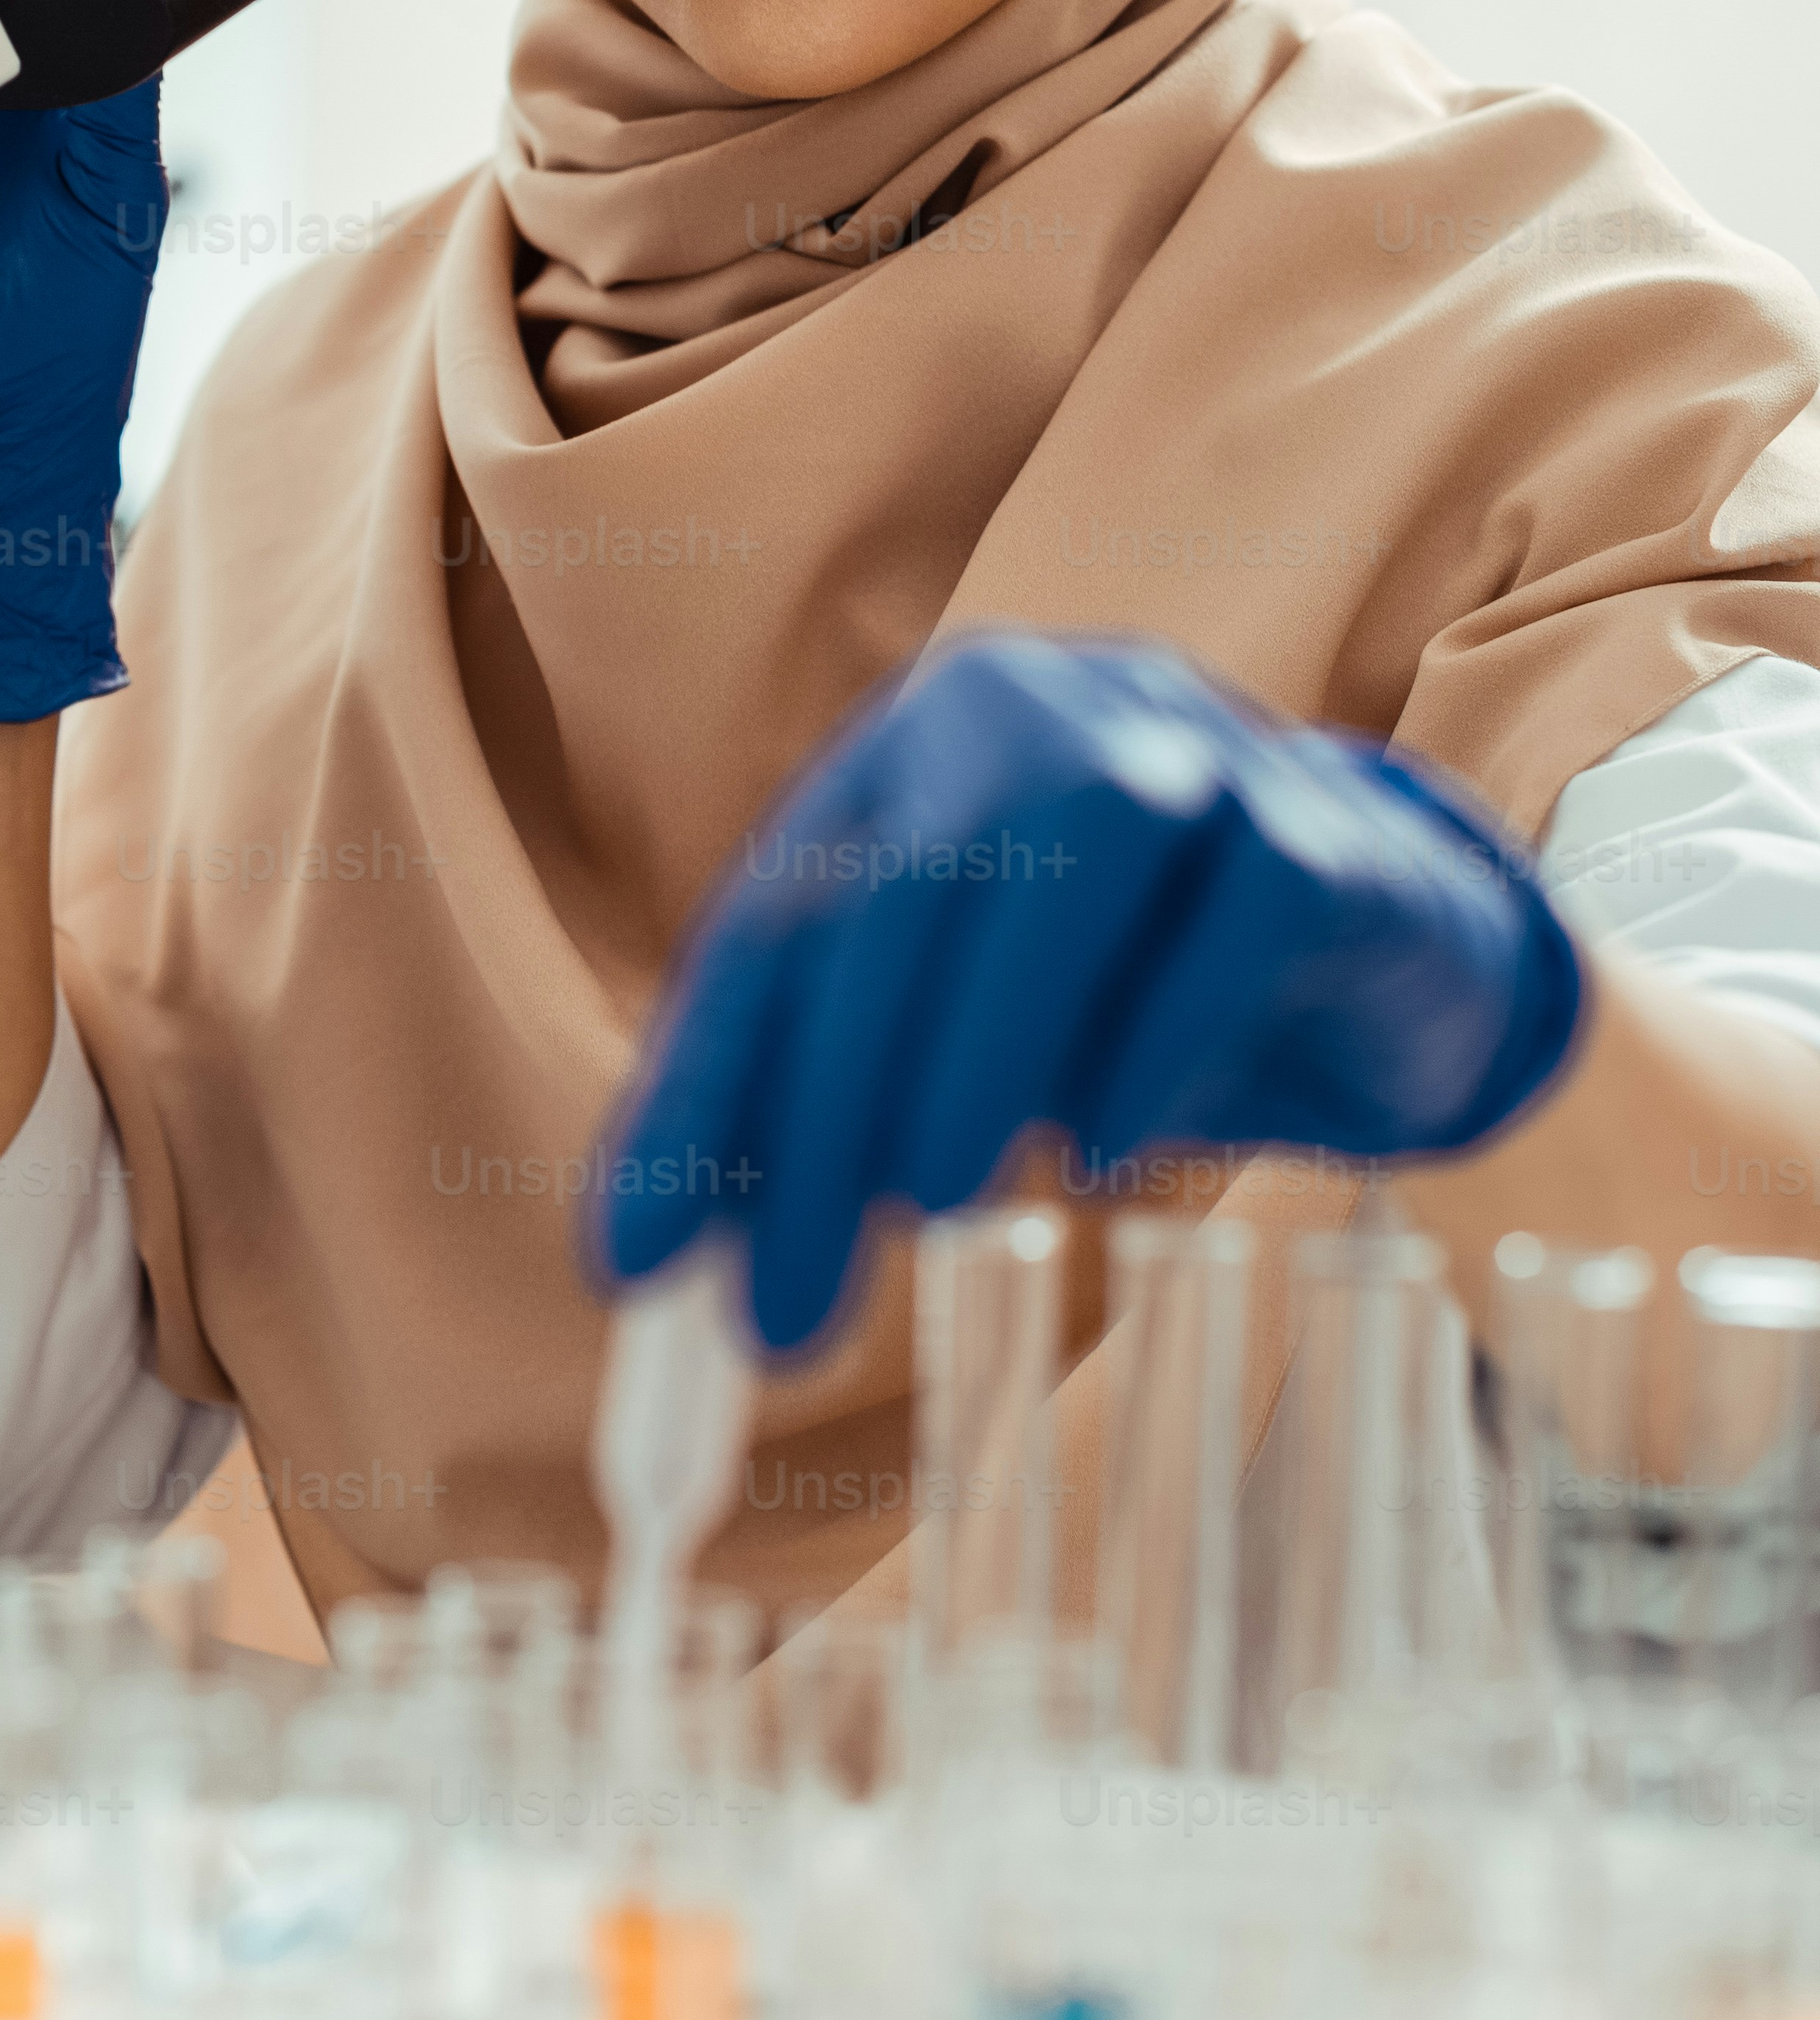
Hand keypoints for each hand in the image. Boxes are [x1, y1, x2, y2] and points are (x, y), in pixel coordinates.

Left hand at [600, 631, 1585, 1355]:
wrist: (1384, 956)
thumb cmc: (1126, 1004)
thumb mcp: (951, 1053)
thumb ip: (810, 1126)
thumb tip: (648, 1269)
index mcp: (911, 753)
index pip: (774, 920)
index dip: (697, 1094)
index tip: (636, 1262)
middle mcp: (1037, 712)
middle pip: (900, 892)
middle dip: (825, 1111)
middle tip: (787, 1308)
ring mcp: (1194, 746)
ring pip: (1063, 850)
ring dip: (976, 1042)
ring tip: (930, 1206)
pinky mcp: (1329, 830)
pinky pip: (1234, 911)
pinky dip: (1152, 1040)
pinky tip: (1103, 1159)